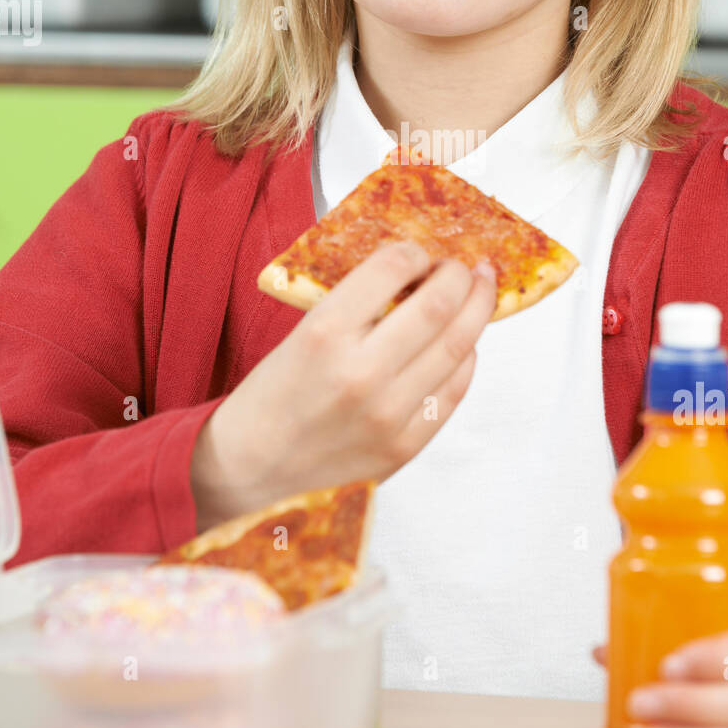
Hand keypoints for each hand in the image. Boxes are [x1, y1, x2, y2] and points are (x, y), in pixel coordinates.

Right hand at [191, 240, 496, 527]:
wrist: (247, 476)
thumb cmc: (268, 402)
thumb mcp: (298, 336)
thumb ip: (354, 307)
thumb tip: (411, 277)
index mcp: (324, 333)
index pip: (392, 268)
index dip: (415, 251)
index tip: (419, 253)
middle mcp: (361, 371)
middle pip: (441, 303)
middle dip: (461, 275)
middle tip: (464, 267)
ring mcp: (388, 414)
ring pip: (459, 346)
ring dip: (477, 310)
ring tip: (480, 294)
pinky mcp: (404, 446)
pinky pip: (454, 391)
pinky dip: (466, 359)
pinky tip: (464, 345)